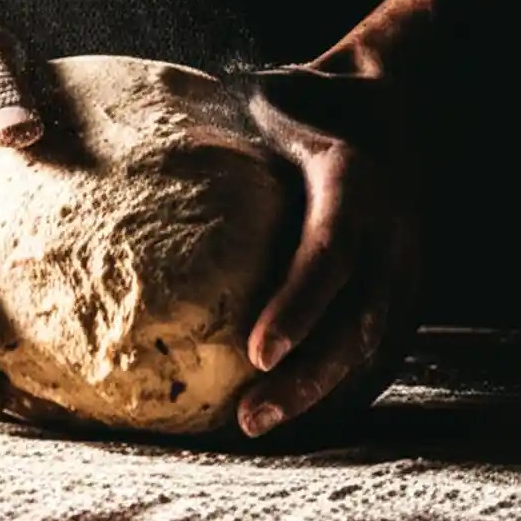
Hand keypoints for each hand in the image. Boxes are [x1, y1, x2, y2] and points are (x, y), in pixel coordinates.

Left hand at [237, 46, 421, 438]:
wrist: (382, 102)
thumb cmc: (300, 102)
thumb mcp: (259, 93)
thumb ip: (205, 120)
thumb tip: (114, 133)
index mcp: (354, 181)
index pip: (332, 251)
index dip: (299, 304)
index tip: (257, 352)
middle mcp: (392, 232)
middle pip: (359, 321)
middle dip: (306, 377)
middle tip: (249, 417)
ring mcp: (405, 268)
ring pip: (370, 348)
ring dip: (318, 395)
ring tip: (256, 427)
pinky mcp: (403, 292)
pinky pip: (374, 352)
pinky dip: (336, 390)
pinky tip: (290, 416)